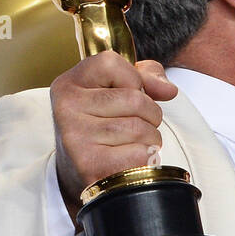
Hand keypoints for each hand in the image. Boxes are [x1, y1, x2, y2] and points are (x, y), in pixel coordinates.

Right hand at [51, 52, 177, 221]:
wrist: (78, 172)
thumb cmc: (103, 124)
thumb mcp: (117, 89)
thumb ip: (146, 75)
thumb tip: (168, 90)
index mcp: (68, 84)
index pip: (111, 62)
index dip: (133, 79)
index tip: (126, 93)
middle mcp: (66, 108)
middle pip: (135, 99)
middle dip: (149, 114)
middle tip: (136, 125)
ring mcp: (75, 137)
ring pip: (140, 129)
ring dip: (150, 139)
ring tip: (133, 143)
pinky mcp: (89, 165)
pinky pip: (140, 154)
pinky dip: (145, 158)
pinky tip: (128, 159)